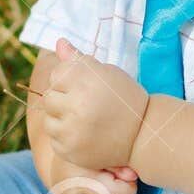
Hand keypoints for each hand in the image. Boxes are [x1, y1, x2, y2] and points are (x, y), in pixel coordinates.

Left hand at [40, 37, 148, 170]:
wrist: (144, 135)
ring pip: (49, 119)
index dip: (71, 80)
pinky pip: (54, 138)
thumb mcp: (108, 73)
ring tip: (85, 121)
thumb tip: (59, 42)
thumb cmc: (125, 100)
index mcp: (85, 80)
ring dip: (62, 119)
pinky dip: (66, 137)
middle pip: (49, 97)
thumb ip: (79, 59)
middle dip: (65, 100)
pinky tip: (85, 135)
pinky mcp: (69, 151)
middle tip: (87, 106)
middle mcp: (76, 105)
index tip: (87, 88)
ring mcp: (71, 131)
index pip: (56, 74)